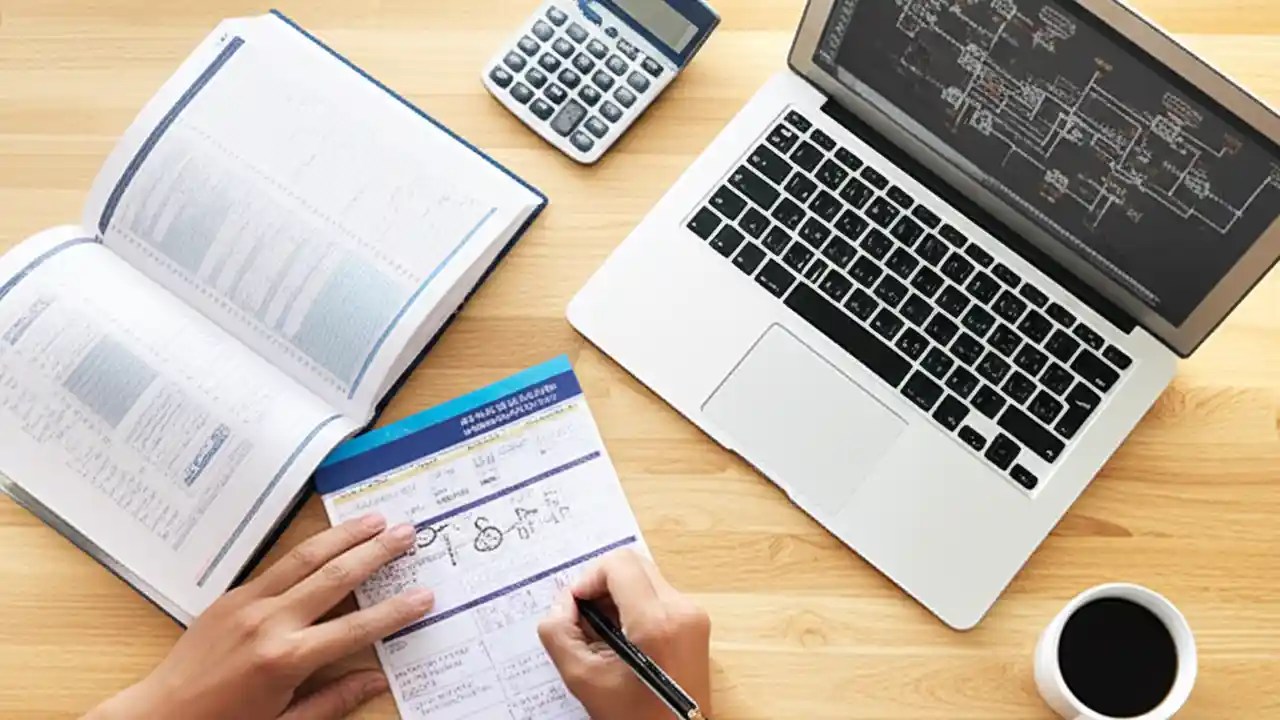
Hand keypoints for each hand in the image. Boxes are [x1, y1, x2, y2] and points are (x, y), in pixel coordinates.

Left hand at [84, 515, 433, 719]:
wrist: (157, 718)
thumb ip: (333, 702)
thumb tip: (375, 681)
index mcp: (287, 660)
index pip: (357, 629)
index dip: (395, 611)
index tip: (424, 595)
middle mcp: (269, 623)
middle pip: (336, 577)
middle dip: (375, 553)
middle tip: (406, 533)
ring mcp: (247, 604)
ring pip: (306, 558)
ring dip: (344, 536)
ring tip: (374, 520)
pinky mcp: (230, 597)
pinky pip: (277, 565)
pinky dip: (308, 548)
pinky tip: (328, 540)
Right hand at [537, 550, 711, 719]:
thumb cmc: (634, 718)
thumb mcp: (583, 679)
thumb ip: (559, 632)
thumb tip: (564, 601)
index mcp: (656, 622)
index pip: (619, 564)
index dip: (589, 577)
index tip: (576, 605)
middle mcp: (681, 610)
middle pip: (633, 566)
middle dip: (602, 585)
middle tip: (586, 620)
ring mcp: (693, 615)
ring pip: (645, 578)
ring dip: (617, 597)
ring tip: (604, 635)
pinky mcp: (696, 622)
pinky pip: (658, 595)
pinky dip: (634, 607)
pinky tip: (624, 639)